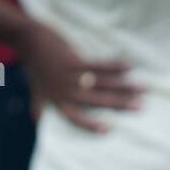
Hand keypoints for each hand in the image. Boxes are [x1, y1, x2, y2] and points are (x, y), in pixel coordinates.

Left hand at [18, 20, 142, 132]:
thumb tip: (36, 120)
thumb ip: (38, 104)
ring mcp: (72, 76)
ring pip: (102, 84)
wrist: (28, 40)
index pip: (76, 118)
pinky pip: (99, 65)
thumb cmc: (33, 65)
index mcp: (59, 102)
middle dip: (121, 104)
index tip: (108, 130)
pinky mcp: (76, 60)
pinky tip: (130, 66)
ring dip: (124, 86)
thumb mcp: (35, 88)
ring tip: (141, 88)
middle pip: (98, 101)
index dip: (91, 126)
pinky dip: (114, 65)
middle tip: (140, 107)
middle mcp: (67, 92)